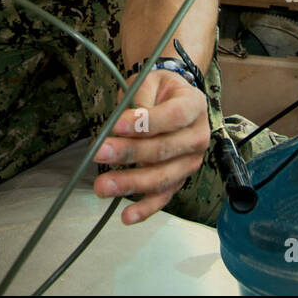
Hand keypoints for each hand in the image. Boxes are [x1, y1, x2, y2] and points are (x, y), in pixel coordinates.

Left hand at [93, 67, 209, 224]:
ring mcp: (190, 161)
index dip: (145, 122)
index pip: (173, 116)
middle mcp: (198, 136)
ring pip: (162, 177)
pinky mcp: (179, 179)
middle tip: (100, 153)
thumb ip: (140, 99)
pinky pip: (163, 197)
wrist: (174, 102)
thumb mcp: (150, 82)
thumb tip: (125, 124)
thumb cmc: (160, 91)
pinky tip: (127, 216)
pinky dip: (145, 208)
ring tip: (103, 185)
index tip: (117, 125)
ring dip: (131, 183)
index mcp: (194, 106)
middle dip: (130, 153)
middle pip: (164, 149)